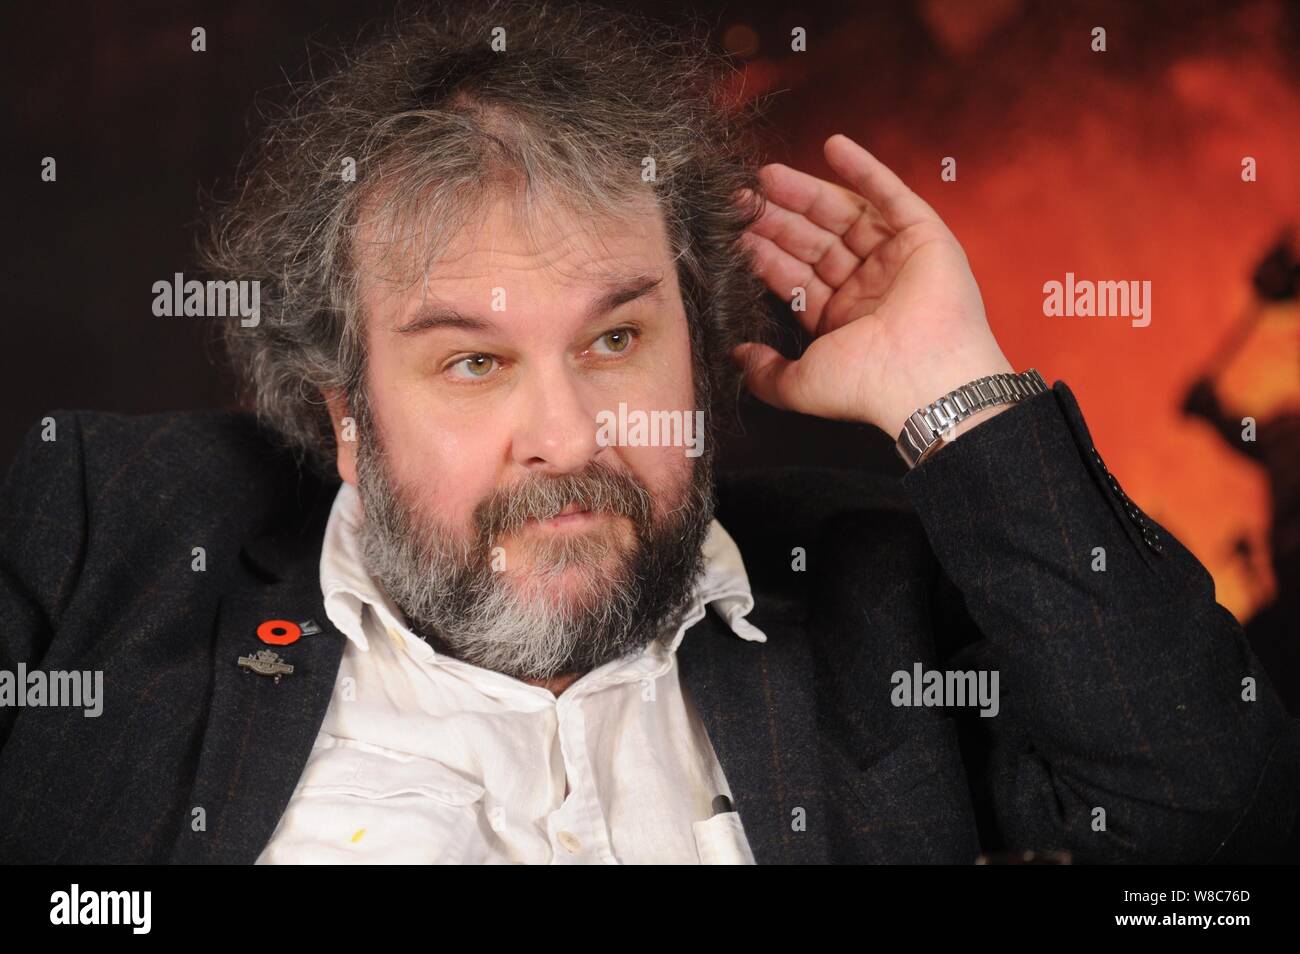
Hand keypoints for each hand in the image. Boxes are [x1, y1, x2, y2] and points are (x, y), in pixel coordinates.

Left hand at [732, 134, 1013, 436]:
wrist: (922, 380)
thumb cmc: (865, 386)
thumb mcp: (799, 384)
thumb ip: (764, 373)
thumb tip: (738, 356)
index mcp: (841, 320)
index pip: (796, 275)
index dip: (765, 252)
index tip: (734, 232)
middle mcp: (868, 288)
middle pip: (815, 240)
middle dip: (778, 218)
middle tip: (742, 198)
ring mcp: (896, 260)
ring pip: (845, 215)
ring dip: (806, 192)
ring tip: (766, 176)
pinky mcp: (925, 237)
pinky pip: (891, 194)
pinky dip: (864, 168)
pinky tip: (832, 146)